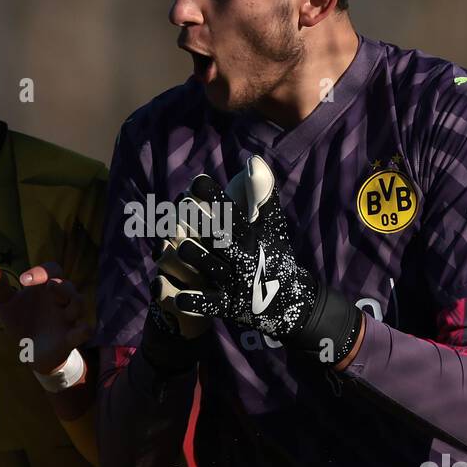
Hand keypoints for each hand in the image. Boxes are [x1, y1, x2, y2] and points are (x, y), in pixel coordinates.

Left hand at [0, 262, 91, 374]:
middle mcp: (59, 299)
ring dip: (74, 302)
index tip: (24, 280)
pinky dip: (85, 329)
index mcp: (45, 287)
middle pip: (68, 285)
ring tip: (62, 307)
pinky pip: (85, 330)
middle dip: (61, 285)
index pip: (51, 270)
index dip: (41, 271)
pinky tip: (80, 330)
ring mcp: (67, 318)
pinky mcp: (71, 337)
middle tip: (49, 288)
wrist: (28, 351)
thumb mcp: (5, 304)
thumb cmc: (20, 321)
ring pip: (79, 303)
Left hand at [171, 156, 317, 337]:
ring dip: (197, 258)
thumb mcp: (271, 225)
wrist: (289, 302)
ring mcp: (235, 284)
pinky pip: (209, 304)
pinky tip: (177, 296)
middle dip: (205, 222)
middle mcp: (245, 258)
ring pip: (213, 268)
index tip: (197, 180)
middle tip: (184, 203)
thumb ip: (261, 193)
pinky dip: (194, 302)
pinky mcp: (227, 306)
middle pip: (223, 238)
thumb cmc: (272, 254)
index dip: (215, 197)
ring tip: (179, 245)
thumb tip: (253, 160)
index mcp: (252, 236)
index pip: (234, 212)